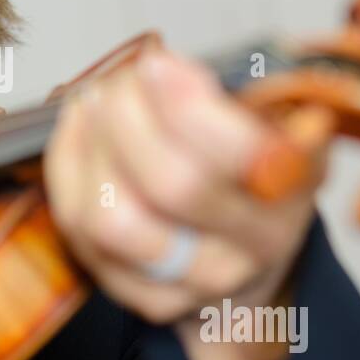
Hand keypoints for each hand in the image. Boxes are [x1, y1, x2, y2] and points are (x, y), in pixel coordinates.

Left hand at [42, 46, 327, 359]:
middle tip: (120, 81)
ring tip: (98, 103)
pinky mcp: (135, 293)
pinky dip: (68, 164)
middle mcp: (248, 250)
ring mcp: (189, 283)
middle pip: (171, 186)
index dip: (187, 107)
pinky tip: (81, 130)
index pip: (243, 156)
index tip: (157, 65)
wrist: (247, 248)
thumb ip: (229, 91)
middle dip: (129, 117)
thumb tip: (163, 70)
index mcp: (291, 191)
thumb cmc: (249, 166)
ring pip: (110, 217)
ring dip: (92, 145)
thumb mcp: (268, 116)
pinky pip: (77, 225)